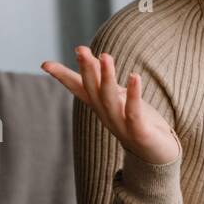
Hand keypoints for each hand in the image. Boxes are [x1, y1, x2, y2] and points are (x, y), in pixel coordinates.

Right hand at [41, 47, 180, 165]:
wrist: (159, 154)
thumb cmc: (138, 122)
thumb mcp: (120, 98)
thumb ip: (106, 80)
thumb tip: (93, 56)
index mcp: (100, 106)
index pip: (78, 89)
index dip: (62, 77)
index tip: (44, 64)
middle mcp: (106, 115)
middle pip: (92, 90)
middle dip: (87, 70)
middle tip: (81, 49)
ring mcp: (121, 125)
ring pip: (109, 99)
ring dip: (107, 77)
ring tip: (106, 56)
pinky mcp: (139, 132)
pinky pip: (133, 112)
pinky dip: (133, 94)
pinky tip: (134, 76)